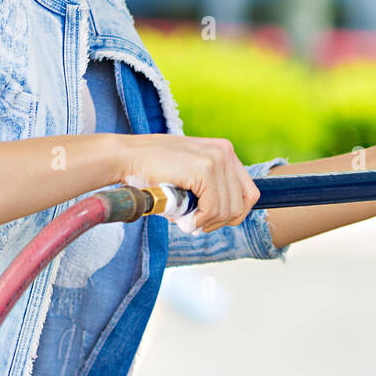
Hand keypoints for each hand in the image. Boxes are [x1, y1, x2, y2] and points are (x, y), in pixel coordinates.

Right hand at [117, 134, 258, 233]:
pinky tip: (184, 218)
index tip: (211, 220)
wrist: (127, 157)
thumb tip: (228, 217)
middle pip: (241, 204)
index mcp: (225, 151)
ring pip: (228, 209)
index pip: (249, 193)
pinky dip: (199, 220)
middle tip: (196, 223)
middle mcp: (226, 151)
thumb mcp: (190, 175)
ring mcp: (217, 158)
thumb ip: (211, 189)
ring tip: (186, 219)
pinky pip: (214, 208)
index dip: (233, 214)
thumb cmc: (153, 170)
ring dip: (206, 222)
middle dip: (220, 221)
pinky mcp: (205, 168)